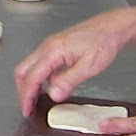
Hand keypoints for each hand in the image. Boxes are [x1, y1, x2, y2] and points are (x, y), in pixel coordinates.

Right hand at [14, 9, 135, 114]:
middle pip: (23, 71)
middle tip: (28, 106)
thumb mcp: (89, 66)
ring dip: (30, 84)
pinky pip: (40, 64)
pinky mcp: (56, 47)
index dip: (27, 96)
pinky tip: (49, 87)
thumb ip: (68, 81)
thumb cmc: (104, 41)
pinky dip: (39, 78)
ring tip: (36, 100)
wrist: (113, 27)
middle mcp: (48, 46)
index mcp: (53, 51)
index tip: (27, 109)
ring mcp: (51, 46)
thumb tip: (53, 95)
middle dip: (23, 90)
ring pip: (30, 67)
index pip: (31, 77)